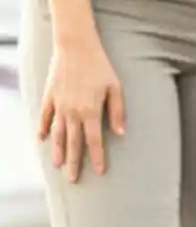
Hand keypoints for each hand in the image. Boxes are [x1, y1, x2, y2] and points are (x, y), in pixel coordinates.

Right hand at [37, 36, 124, 182]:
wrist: (75, 46)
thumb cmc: (100, 66)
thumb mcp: (115, 88)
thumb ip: (117, 112)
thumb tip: (121, 134)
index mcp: (90, 111)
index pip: (93, 141)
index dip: (97, 157)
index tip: (99, 172)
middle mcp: (72, 111)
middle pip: (73, 143)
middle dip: (74, 163)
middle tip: (73, 180)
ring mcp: (58, 104)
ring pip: (58, 134)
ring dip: (58, 151)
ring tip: (58, 166)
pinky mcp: (49, 96)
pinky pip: (45, 116)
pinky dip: (43, 128)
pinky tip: (43, 139)